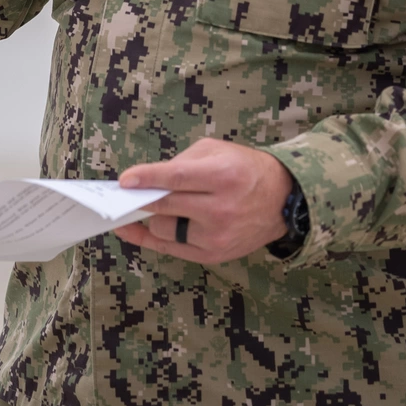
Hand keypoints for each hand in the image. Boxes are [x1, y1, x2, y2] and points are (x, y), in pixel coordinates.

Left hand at [114, 138, 293, 265]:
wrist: (281, 200)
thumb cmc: (245, 169)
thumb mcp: (217, 151)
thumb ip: (182, 162)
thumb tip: (149, 179)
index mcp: (222, 176)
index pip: (176, 178)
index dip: (147, 178)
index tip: (124, 180)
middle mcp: (220, 209)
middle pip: (167, 206)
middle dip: (141, 200)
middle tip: (123, 194)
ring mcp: (217, 236)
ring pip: (165, 230)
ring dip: (151, 217)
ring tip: (141, 207)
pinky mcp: (214, 255)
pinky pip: (172, 249)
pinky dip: (151, 239)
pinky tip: (134, 229)